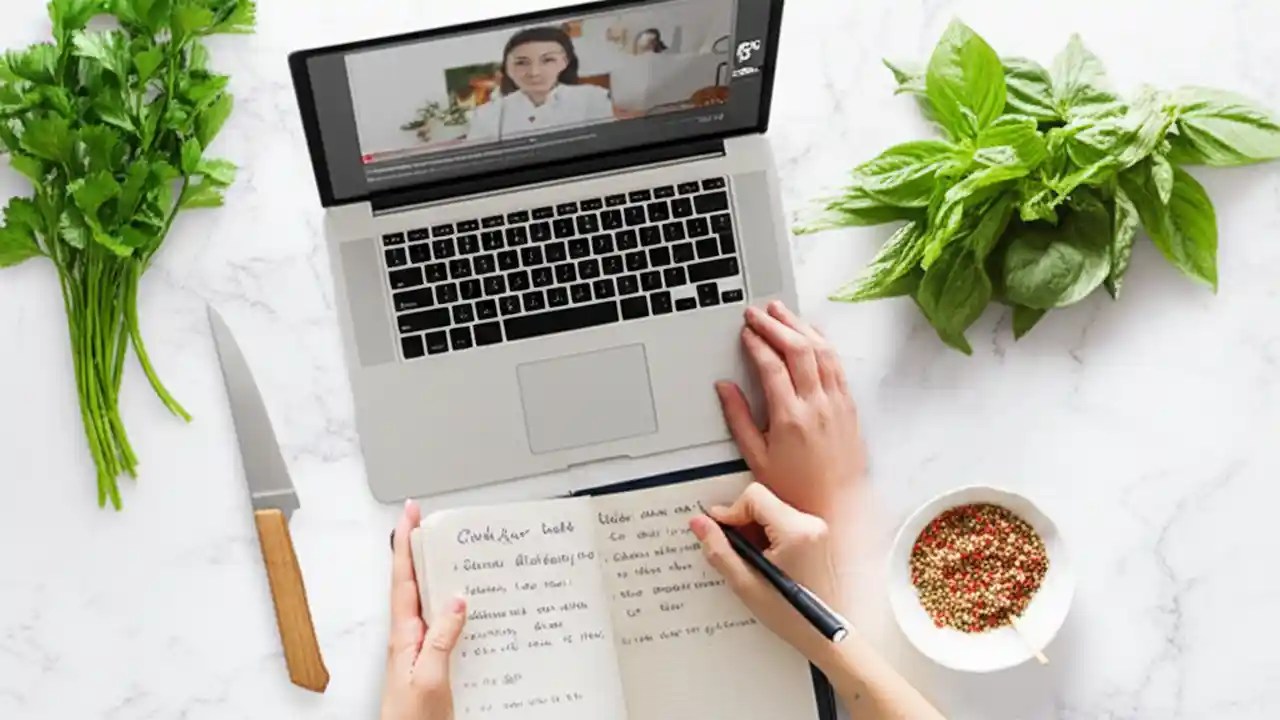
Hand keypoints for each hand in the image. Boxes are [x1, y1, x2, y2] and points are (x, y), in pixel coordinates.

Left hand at [381, 500, 467, 719]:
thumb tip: (456, 601)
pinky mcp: (431, 662)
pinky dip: (452, 607)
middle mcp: (409, 637)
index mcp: (404, 635)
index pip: (403, 578)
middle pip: (413, 583)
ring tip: (451, 552)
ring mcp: (419, 649)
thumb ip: (441, 638)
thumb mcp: (430, 677)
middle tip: (430, 522)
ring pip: (428, 601)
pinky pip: (441, 624)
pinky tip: (466, 606)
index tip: (410, 514)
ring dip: (437, 575)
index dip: (404, 544)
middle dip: (420, 550)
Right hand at [690, 483, 840, 663]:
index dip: (730, 511)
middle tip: (731, 549)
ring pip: (771, 512)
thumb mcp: (746, 584)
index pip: (754, 497)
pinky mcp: (816, 538)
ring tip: (749, 561)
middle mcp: (809, 524)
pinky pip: (783, 523)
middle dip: (741, 522)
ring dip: (753, 530)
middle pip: (762, 502)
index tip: (716, 530)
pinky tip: (764, 562)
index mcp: (795, 531)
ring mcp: (816, 530)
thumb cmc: (792, 615)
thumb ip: (719, 550)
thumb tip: (700, 523)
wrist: (826, 636)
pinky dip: (767, 536)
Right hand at [717, 301, 864, 521]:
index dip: (757, 342)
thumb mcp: (756, 458)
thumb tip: (725, 387)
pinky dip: (822, 342)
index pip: (772, 365)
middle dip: (775, 324)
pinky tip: (811, 334)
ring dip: (800, 326)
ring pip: (822, 350)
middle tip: (757, 312)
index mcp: (791, 418)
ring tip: (782, 312)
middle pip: (798, 349)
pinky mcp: (849, 406)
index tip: (745, 330)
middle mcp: (817, 406)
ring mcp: (837, 403)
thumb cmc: (796, 490)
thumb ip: (738, 418)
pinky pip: (836, 364)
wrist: (838, 508)